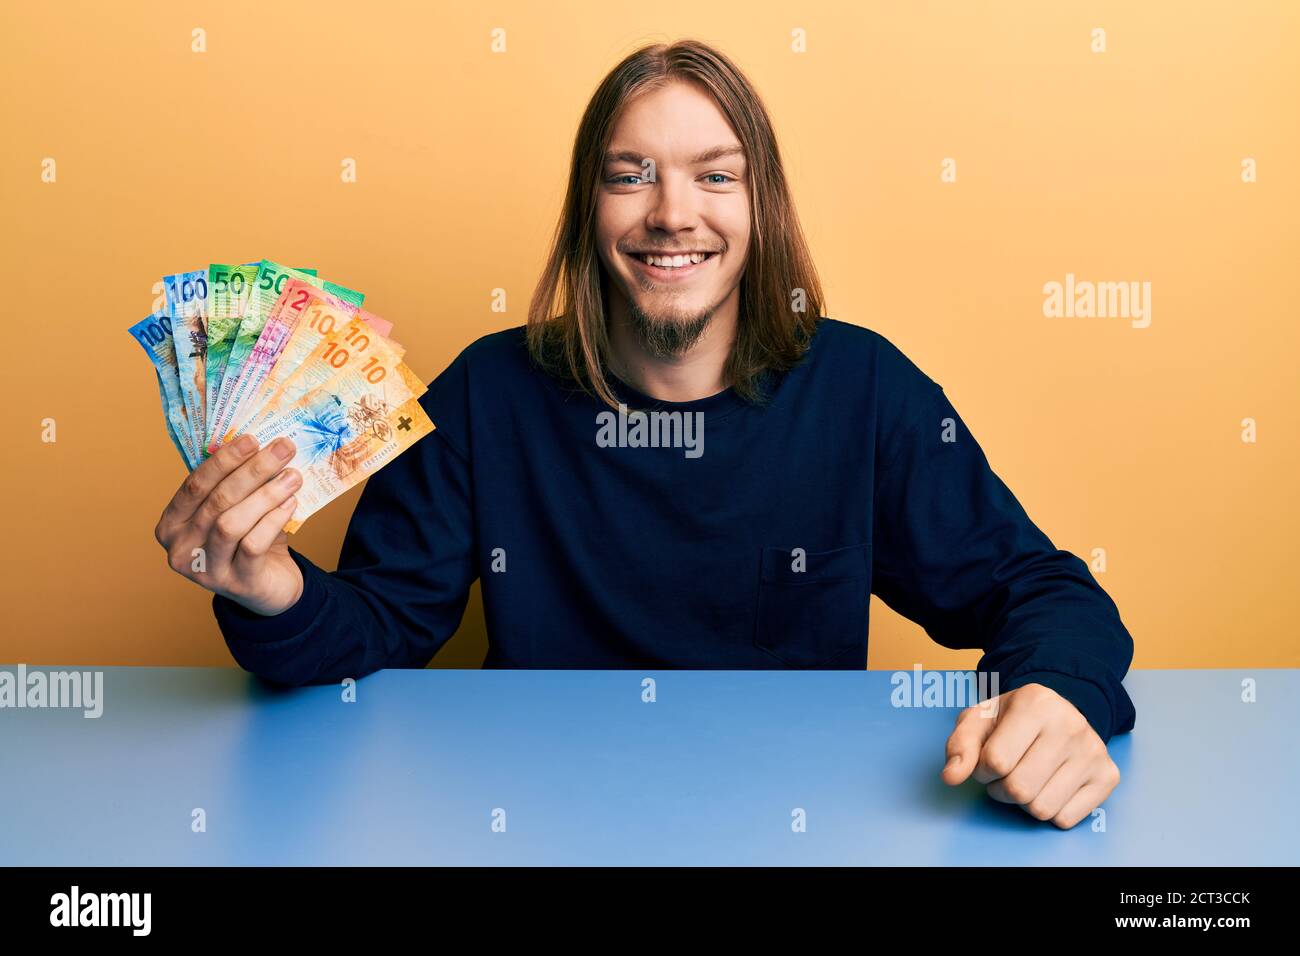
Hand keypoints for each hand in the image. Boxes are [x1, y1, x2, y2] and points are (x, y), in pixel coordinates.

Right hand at [154, 434, 304, 615]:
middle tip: (283, 449)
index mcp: (171, 524)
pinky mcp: (235, 583)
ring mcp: (205, 569)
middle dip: (253, 470)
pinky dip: (273, 520)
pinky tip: (291, 504)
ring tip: (293, 476)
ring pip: (231, 523)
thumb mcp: (236, 510)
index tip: (252, 439)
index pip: (195, 484)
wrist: (270, 587)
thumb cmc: (249, 539)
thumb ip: (235, 484)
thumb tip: (254, 444)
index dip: (224, 460)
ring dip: (266, 494)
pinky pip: (252, 545)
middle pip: (216, 500)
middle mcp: (180, 548)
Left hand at [940, 682, 1120, 828]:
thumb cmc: (1012, 719)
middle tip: (1005, 773)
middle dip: (1000, 789)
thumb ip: (959, 745)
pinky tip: (1049, 786)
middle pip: (1019, 789)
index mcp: (1035, 702)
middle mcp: (1070, 724)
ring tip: (1026, 778)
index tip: (989, 759)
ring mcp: (1093, 751)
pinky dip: (1050, 811)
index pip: (995, 761)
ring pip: (1041, 809)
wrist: (1059, 713)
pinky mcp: (1108, 776)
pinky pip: (1066, 819)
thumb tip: (951, 777)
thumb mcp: (980, 720)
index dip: (982, 769)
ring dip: (1023, 803)